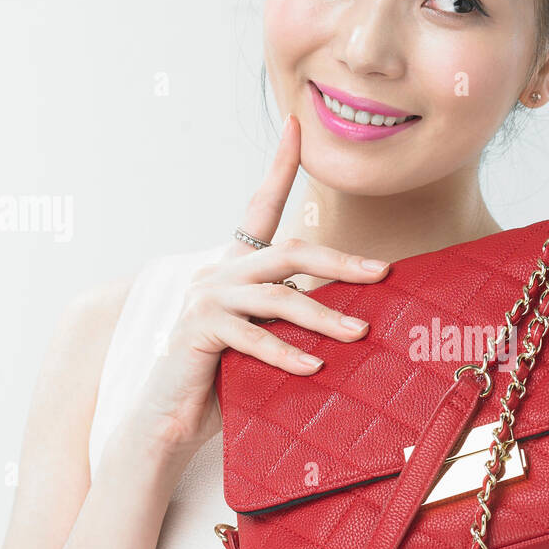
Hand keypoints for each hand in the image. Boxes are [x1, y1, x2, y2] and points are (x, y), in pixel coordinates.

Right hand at [125, 114, 391, 462]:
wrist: (165, 422)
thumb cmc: (221, 386)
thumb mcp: (263, 345)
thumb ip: (290, 321)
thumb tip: (353, 317)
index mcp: (233, 270)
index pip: (259, 208)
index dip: (278, 166)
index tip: (295, 125)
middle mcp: (217, 275)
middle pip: (287, 252)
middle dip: (339, 260)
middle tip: (383, 271)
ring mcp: (204, 300)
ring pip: (277, 296)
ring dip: (323, 314)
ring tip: (359, 333)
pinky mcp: (196, 331)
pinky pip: (252, 337)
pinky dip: (286, 352)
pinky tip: (313, 366)